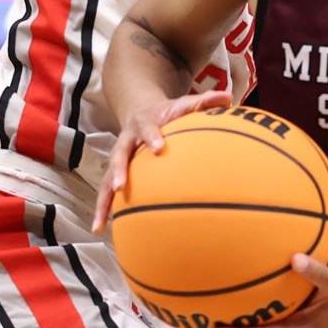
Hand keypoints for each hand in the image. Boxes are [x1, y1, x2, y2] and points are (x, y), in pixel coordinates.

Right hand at [94, 90, 231, 231]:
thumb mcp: (183, 104)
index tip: (159, 148)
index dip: (152, 137)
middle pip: (119, 154)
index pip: (148, 128)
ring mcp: (119, 157)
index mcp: (145, 123)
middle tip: (121, 186)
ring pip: (107, 178)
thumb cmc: (168, 113)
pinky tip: (100, 230)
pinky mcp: (115, 172)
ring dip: (104, 200)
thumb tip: (228, 97)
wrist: (139, 110)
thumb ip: (204, 102)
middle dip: (120, 170)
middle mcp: (128, 140)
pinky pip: (106, 192)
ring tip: (99, 224)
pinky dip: (103, 210)